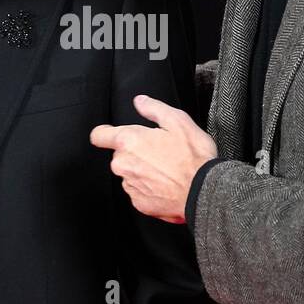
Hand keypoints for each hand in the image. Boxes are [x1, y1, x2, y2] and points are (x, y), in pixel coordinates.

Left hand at [90, 94, 218, 223]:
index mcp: (129, 141)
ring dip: (142, 170)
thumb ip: (154, 108)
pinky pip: (138, 190)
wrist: (203, 191)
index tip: (110, 134)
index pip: (99, 135)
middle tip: (158, 151)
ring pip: (129, 173)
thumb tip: (140, 102)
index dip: (105, 133)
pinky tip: (166, 183)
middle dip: (134, 152)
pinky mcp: (139, 202)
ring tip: (165, 168)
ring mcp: (130, 185)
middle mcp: (123, 164)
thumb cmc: (193, 158)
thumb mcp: (178, 122)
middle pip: (119, 154)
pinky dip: (149, 186)